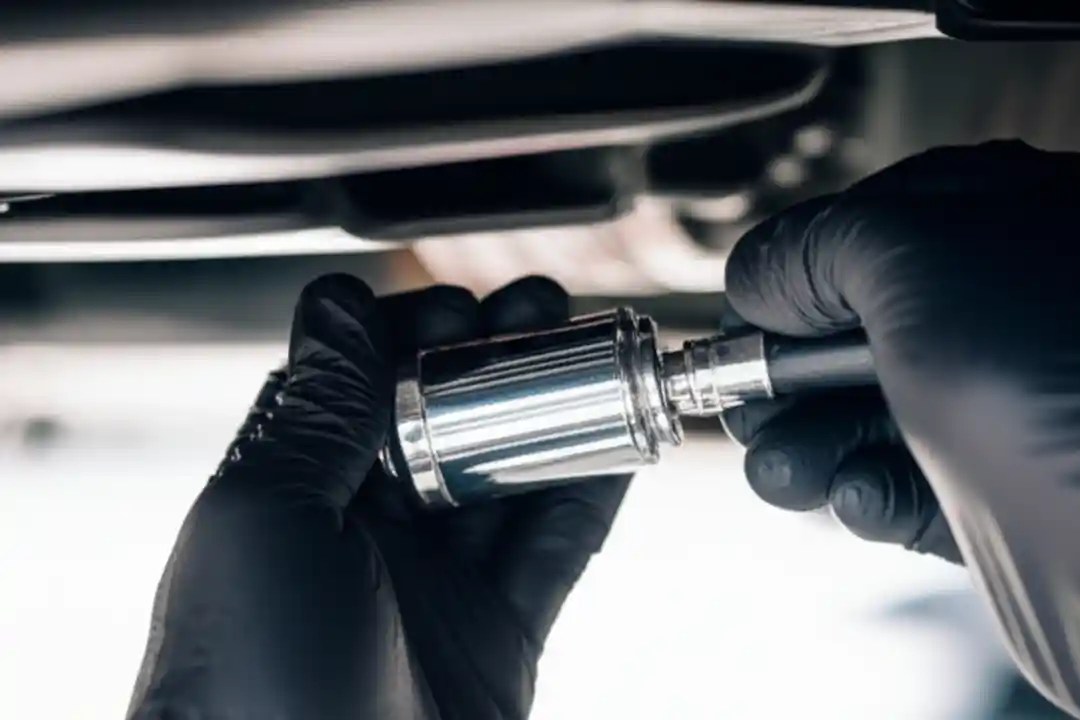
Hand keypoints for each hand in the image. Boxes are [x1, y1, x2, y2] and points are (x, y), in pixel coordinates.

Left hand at [128, 275, 628, 719]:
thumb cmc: (249, 687)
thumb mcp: (266, 524)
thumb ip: (316, 414)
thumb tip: (336, 307)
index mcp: (291, 501)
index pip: (352, 387)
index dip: (404, 334)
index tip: (454, 304)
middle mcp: (362, 538)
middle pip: (440, 421)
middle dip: (494, 357)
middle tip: (543, 309)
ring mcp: (434, 589)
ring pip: (506, 476)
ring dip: (555, 408)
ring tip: (597, 350)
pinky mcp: (498, 641)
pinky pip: (554, 548)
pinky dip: (593, 490)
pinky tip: (622, 439)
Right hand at [722, 141, 1079, 718]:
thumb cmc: (1065, 387)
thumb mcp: (918, 263)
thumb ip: (819, 246)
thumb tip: (760, 270)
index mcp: (1029, 218)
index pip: (885, 217)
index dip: (808, 260)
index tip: (754, 304)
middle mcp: (1021, 309)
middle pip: (862, 323)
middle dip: (791, 368)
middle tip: (749, 398)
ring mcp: (1009, 403)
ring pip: (869, 410)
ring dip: (807, 440)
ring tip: (783, 466)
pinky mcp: (993, 490)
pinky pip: (900, 481)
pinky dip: (865, 491)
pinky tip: (861, 495)